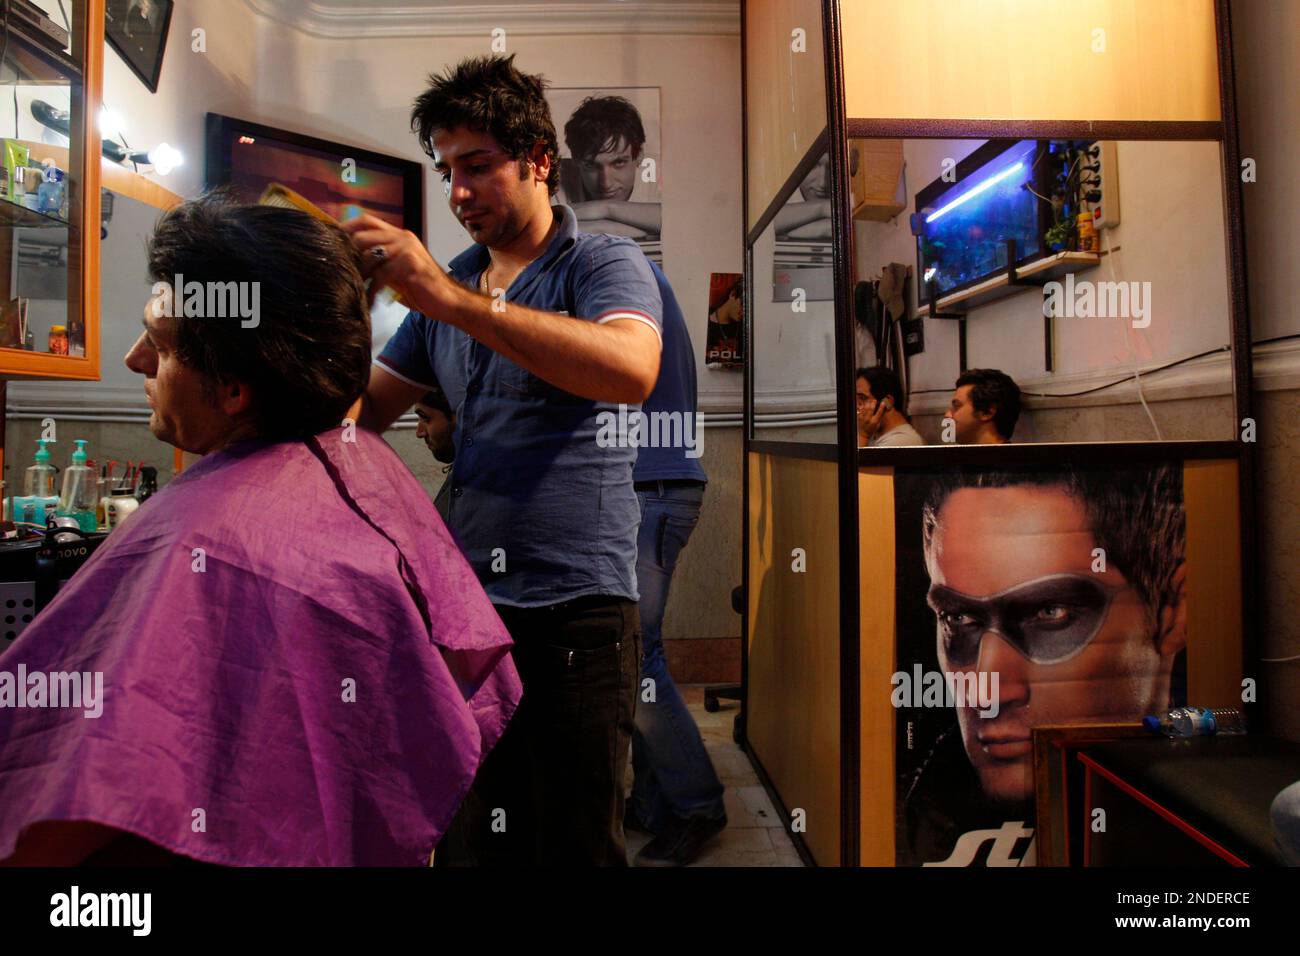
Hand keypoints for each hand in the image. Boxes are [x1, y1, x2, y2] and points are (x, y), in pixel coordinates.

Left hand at [342, 214, 457, 314]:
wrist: (450, 301)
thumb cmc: (423, 289)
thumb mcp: (398, 270)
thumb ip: (380, 262)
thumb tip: (352, 264)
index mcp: (399, 236)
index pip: (366, 221)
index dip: (346, 228)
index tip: (331, 242)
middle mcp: (403, 238)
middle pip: (363, 235)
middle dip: (347, 254)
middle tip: (337, 271)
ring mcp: (407, 250)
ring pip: (370, 255)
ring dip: (358, 275)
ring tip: (351, 289)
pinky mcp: (410, 266)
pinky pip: (381, 275)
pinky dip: (372, 290)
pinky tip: (370, 301)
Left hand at [857, 398, 887, 443]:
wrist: (863, 434)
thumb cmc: (872, 429)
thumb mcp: (878, 425)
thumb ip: (880, 417)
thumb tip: (883, 410)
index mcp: (874, 422)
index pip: (879, 413)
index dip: (881, 407)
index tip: (883, 402)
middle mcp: (868, 420)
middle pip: (870, 409)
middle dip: (873, 403)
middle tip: (874, 400)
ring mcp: (863, 418)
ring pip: (865, 409)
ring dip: (867, 404)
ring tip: (869, 400)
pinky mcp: (859, 418)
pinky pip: (860, 411)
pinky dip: (862, 407)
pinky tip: (864, 404)